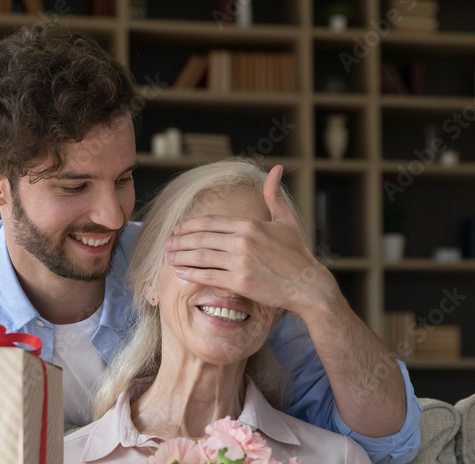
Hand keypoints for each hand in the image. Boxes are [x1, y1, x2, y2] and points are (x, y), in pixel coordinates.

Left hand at [165, 165, 337, 314]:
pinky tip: (180, 273)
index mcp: (249, 224)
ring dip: (180, 256)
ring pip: (201, 256)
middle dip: (179, 241)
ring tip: (169, 258)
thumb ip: (274, 195)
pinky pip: (208, 275)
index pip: (210, 222)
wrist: (307, 284)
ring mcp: (241, 262)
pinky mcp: (240, 281)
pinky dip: (190, 273)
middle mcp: (243, 241)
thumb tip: (276, 169)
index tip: (177, 229)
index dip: (189, 226)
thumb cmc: (297, 254)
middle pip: (201, 238)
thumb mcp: (286, 220)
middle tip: (167, 244)